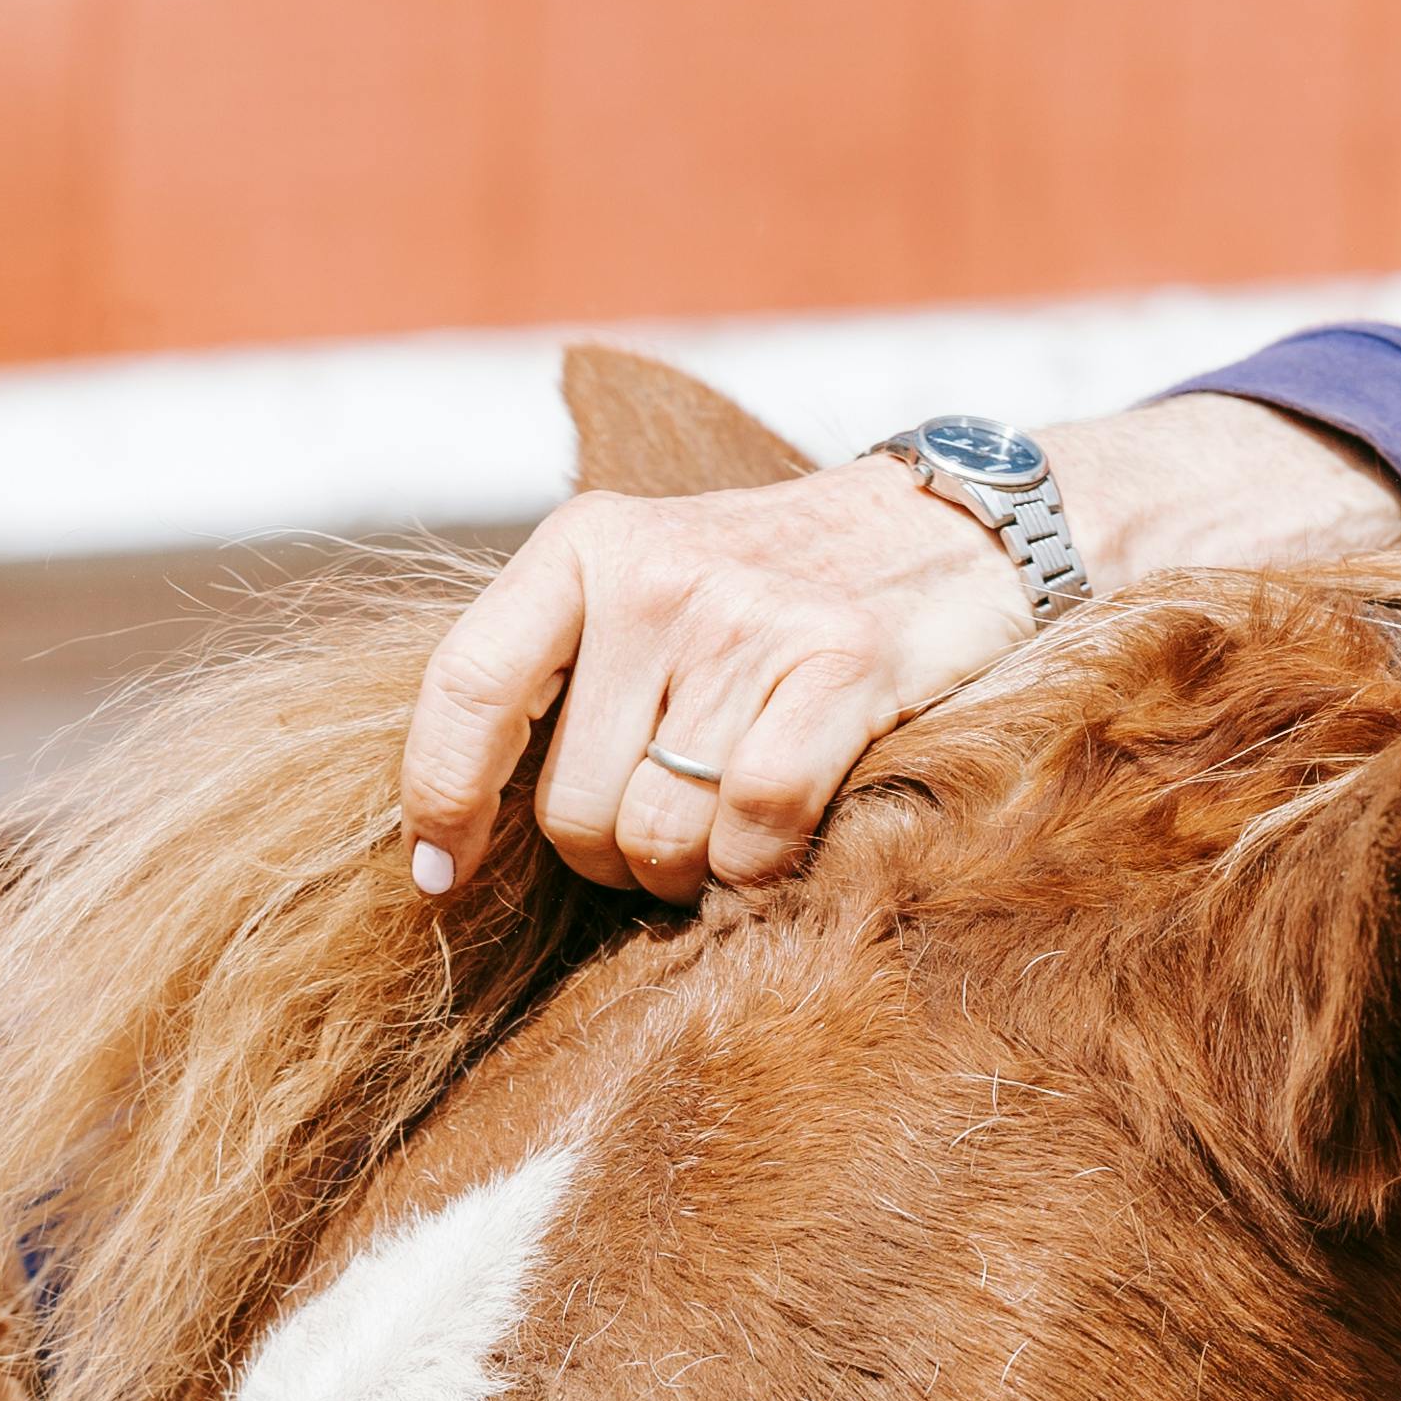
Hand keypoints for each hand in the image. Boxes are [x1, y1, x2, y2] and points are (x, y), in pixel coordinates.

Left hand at [403, 397, 1400, 902]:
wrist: (958, 527)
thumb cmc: (777, 592)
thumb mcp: (651, 586)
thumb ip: (560, 677)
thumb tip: (446, 844)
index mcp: (586, 544)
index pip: (464, 687)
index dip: (441, 799)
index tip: (444, 873)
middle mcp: (657, 573)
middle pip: (573, 811)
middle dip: (613, 857)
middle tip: (672, 821)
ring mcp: (751, 617)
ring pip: (660, 838)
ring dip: (692, 870)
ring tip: (731, 817)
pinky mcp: (844, 665)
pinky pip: (755, 829)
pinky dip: (762, 866)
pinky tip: (784, 836)